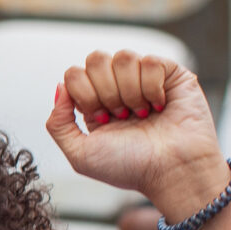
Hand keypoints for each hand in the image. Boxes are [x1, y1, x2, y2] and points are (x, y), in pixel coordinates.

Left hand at [45, 51, 229, 219]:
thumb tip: (60, 87)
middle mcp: (118, 87)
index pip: (74, 73)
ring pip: (123, 57)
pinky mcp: (171, 74)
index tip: (103, 121)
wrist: (172, 172)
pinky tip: (160, 107)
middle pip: (95, 59)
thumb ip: (58, 124)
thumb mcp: (80, 154)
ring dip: (129, 91)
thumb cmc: (131, 168)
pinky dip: (152, 88)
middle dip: (105, 91)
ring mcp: (144, 78)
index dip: (84, 95)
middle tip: (121, 117)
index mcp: (95, 102)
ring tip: (141, 114)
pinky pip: (150, 61)